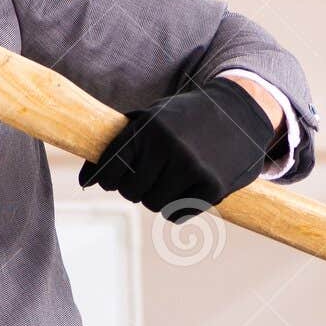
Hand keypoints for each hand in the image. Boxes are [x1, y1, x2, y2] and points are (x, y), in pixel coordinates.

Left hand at [79, 77, 276, 220]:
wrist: (241, 110)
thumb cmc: (185, 118)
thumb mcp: (151, 118)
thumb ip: (117, 145)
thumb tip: (84, 181)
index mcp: (147, 127)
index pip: (109, 172)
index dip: (111, 180)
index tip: (118, 178)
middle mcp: (168, 146)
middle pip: (132, 193)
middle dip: (137, 189)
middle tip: (153, 176)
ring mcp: (192, 167)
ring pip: (155, 205)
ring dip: (159, 198)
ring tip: (173, 178)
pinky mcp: (212, 187)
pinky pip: (177, 215)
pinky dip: (178, 208)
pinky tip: (189, 187)